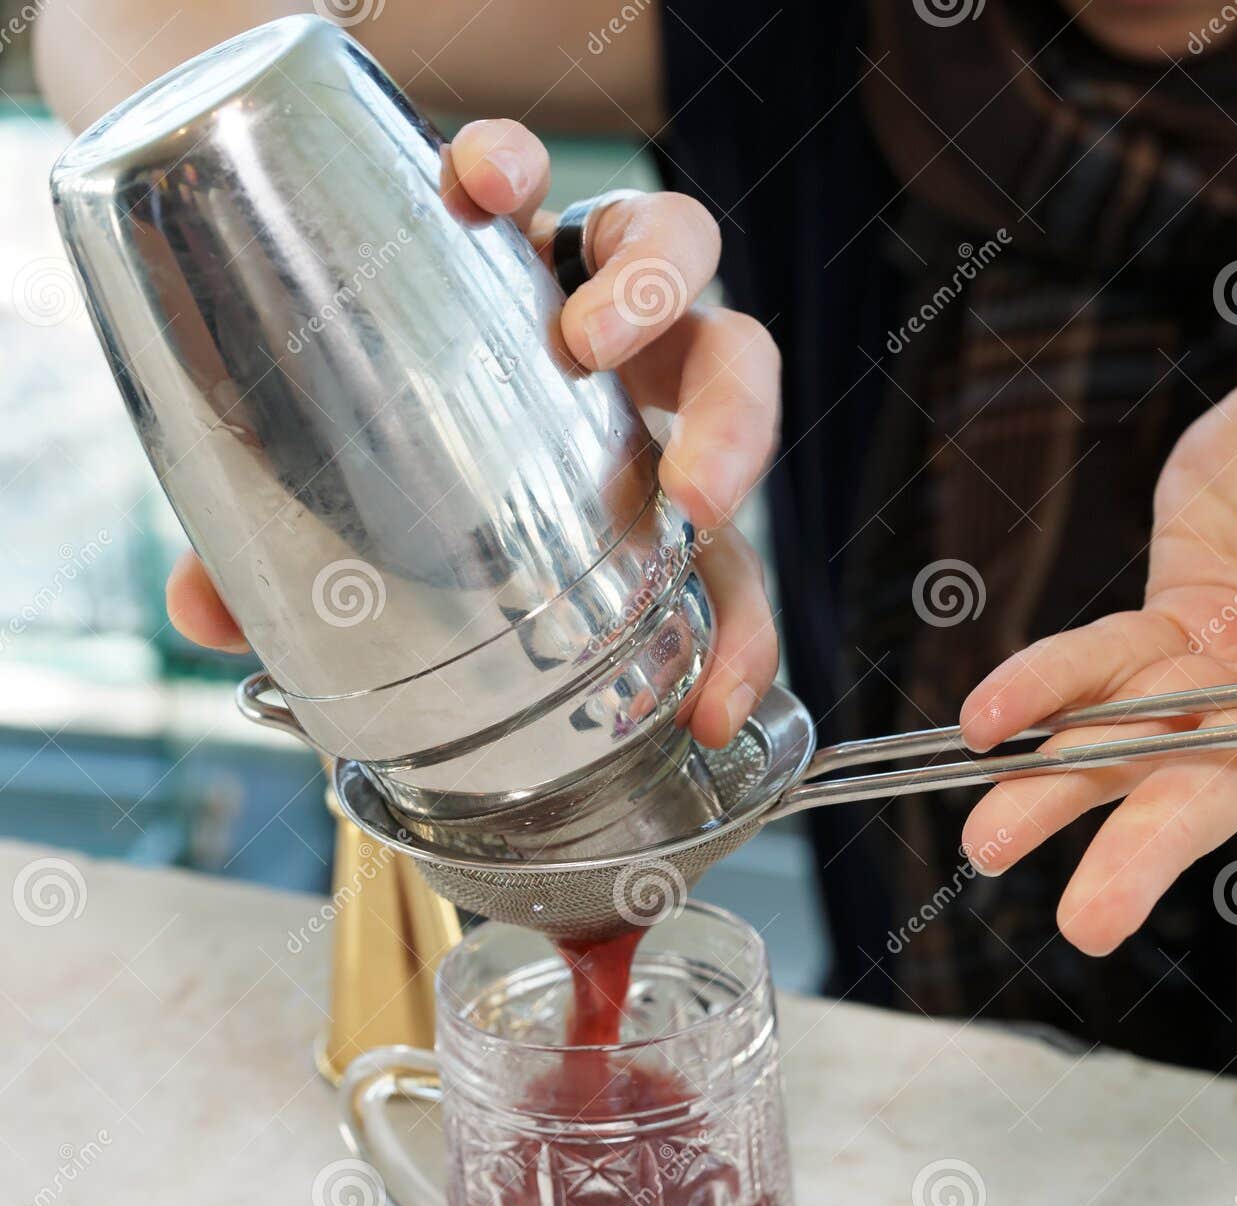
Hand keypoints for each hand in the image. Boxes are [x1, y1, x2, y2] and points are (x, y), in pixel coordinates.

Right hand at [167, 120, 779, 749]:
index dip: (735, 641)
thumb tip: (203, 623)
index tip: (710, 712)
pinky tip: (476, 189)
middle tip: (689, 497)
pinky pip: (535, 167)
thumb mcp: (374, 537)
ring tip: (581, 339)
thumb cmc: (396, 450)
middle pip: (737, 377)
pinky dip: (513, 166)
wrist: (346, 288)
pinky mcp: (512, 201)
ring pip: (678, 247)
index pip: (722, 567)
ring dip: (651, 288)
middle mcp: (630, 377)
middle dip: (735, 439)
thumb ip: (320, 586)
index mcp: (635, 485)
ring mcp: (578, 278)